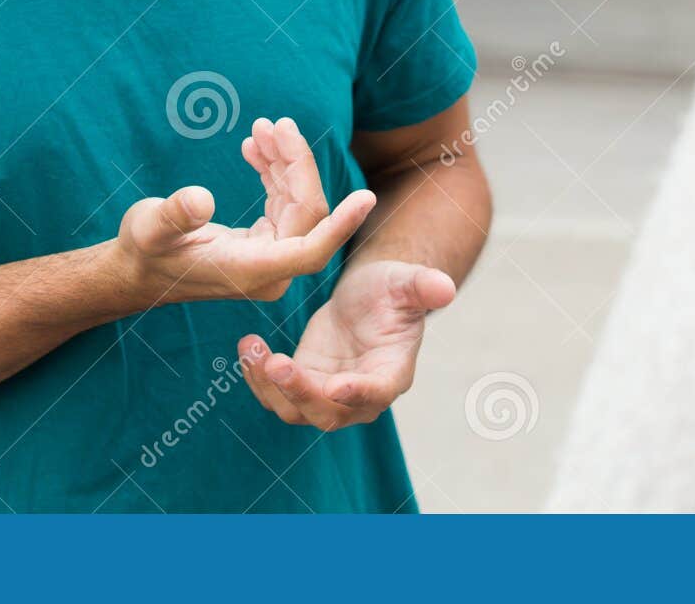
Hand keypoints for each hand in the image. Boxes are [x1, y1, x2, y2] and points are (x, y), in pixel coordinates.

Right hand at [117, 117, 373, 306]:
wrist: (134, 270)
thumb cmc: (142, 251)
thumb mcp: (150, 228)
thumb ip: (175, 215)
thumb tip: (201, 199)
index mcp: (251, 270)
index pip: (311, 250)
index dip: (341, 224)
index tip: (368, 196)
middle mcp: (268, 268)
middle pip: (305, 213)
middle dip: (296, 165)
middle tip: (276, 123)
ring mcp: (269, 257)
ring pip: (296, 204)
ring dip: (283, 163)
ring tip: (262, 127)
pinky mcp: (263, 244)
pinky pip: (282, 204)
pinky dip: (273, 173)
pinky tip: (256, 149)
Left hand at [238, 259, 455, 430]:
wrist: (367, 298)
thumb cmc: (392, 290)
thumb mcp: (406, 281)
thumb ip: (424, 286)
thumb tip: (446, 288)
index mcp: (392, 373)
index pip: (376, 392)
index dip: (358, 393)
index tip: (336, 385)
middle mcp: (360, 395)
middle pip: (329, 412)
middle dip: (301, 393)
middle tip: (277, 364)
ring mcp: (329, 394)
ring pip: (295, 409)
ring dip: (270, 387)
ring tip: (252, 350)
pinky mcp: (304, 384)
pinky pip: (276, 394)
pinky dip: (258, 377)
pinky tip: (247, 348)